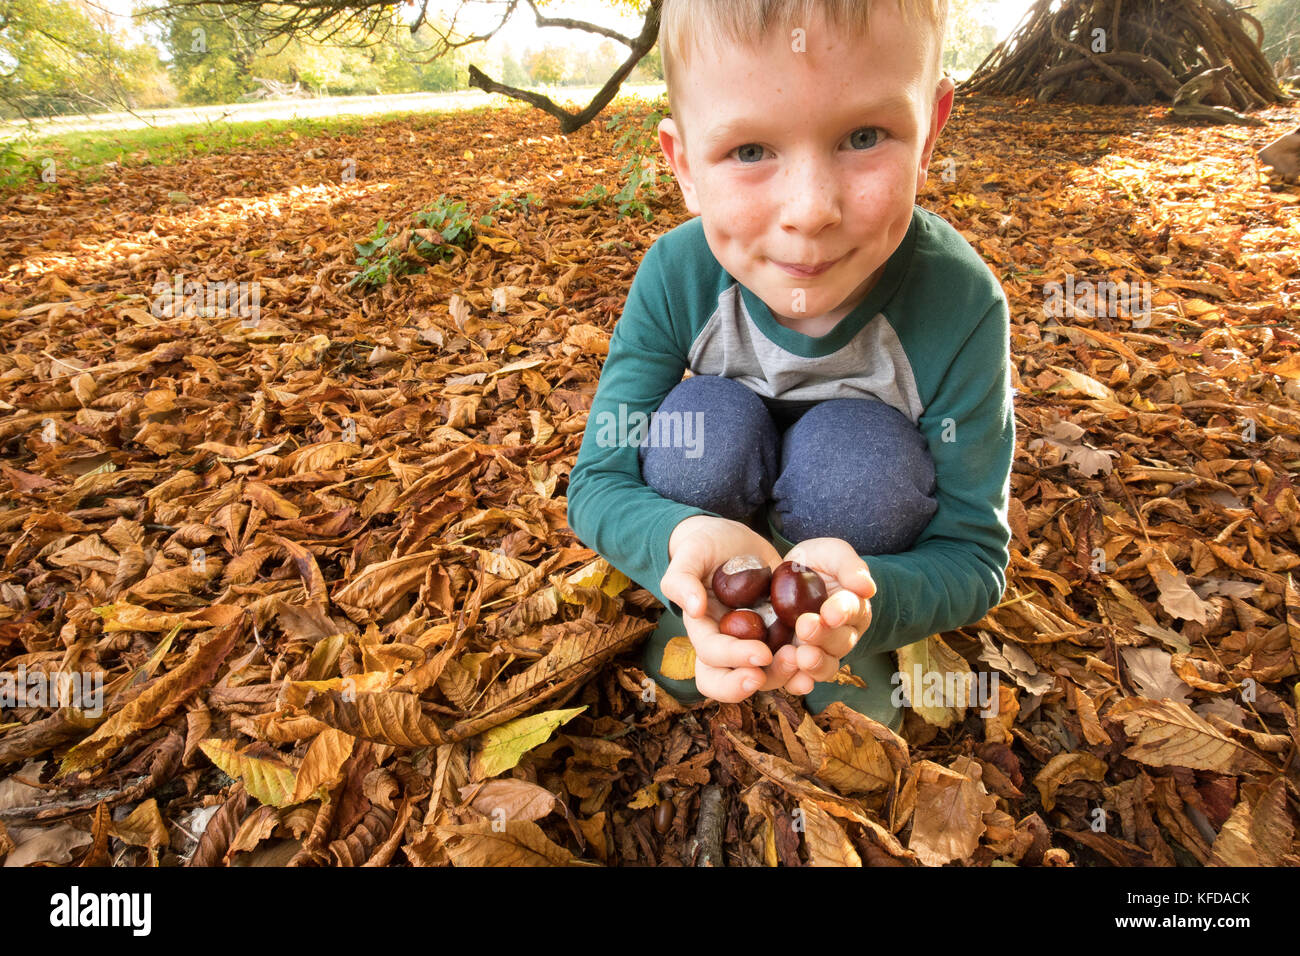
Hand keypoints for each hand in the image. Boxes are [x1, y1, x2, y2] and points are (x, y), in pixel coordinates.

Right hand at [660, 515, 801, 702]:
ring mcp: (755, 642)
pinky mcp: (778, 634)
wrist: (731, 541)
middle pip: (738, 679)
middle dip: (764, 678)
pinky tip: (817, 656)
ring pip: (768, 674)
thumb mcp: (689, 554)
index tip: (760, 654)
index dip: (733, 660)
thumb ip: (681, 580)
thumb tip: (693, 609)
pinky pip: (790, 658)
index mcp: (703, 630)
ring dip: (787, 673)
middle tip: (790, 661)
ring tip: (806, 657)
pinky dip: (803, 664)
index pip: (711, 655)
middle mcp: (728, 645)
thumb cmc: (704, 547)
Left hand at [772, 538, 875, 695]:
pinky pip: (801, 679)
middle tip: (806, 625)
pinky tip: (792, 680)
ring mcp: (818, 651)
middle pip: (841, 642)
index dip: (843, 611)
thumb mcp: (831, 554)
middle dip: (825, 636)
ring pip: (826, 666)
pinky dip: (799, 682)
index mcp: (853, 607)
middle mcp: (841, 634)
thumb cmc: (814, 562)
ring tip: (801, 656)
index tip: (831, 611)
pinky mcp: (795, 662)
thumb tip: (867, 587)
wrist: (783, 578)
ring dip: (816, 664)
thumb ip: (849, 566)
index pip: (853, 610)